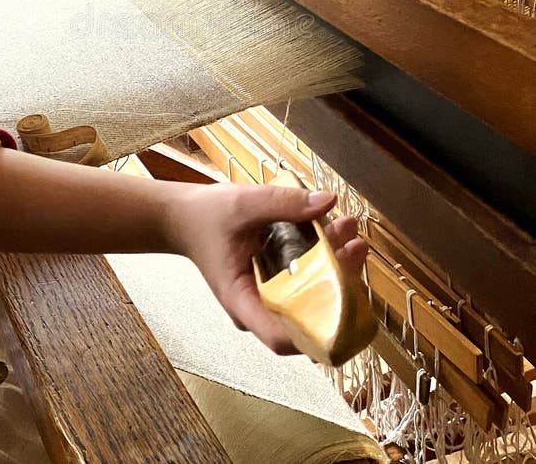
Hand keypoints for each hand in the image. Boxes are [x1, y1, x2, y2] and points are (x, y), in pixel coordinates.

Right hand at [168, 184, 367, 354]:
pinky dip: (323, 258)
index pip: (282, 338)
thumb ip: (284, 203)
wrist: (184, 217)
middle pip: (306, 315)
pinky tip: (336, 231)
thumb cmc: (205, 217)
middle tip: (354, 248)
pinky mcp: (275, 281)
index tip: (346, 300)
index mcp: (242, 301)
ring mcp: (267, 296)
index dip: (318, 331)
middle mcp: (258, 307)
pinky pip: (304, 279)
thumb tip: (328, 201)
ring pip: (310, 295)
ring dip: (335, 266)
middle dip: (338, 284)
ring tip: (350, 231)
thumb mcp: (243, 204)